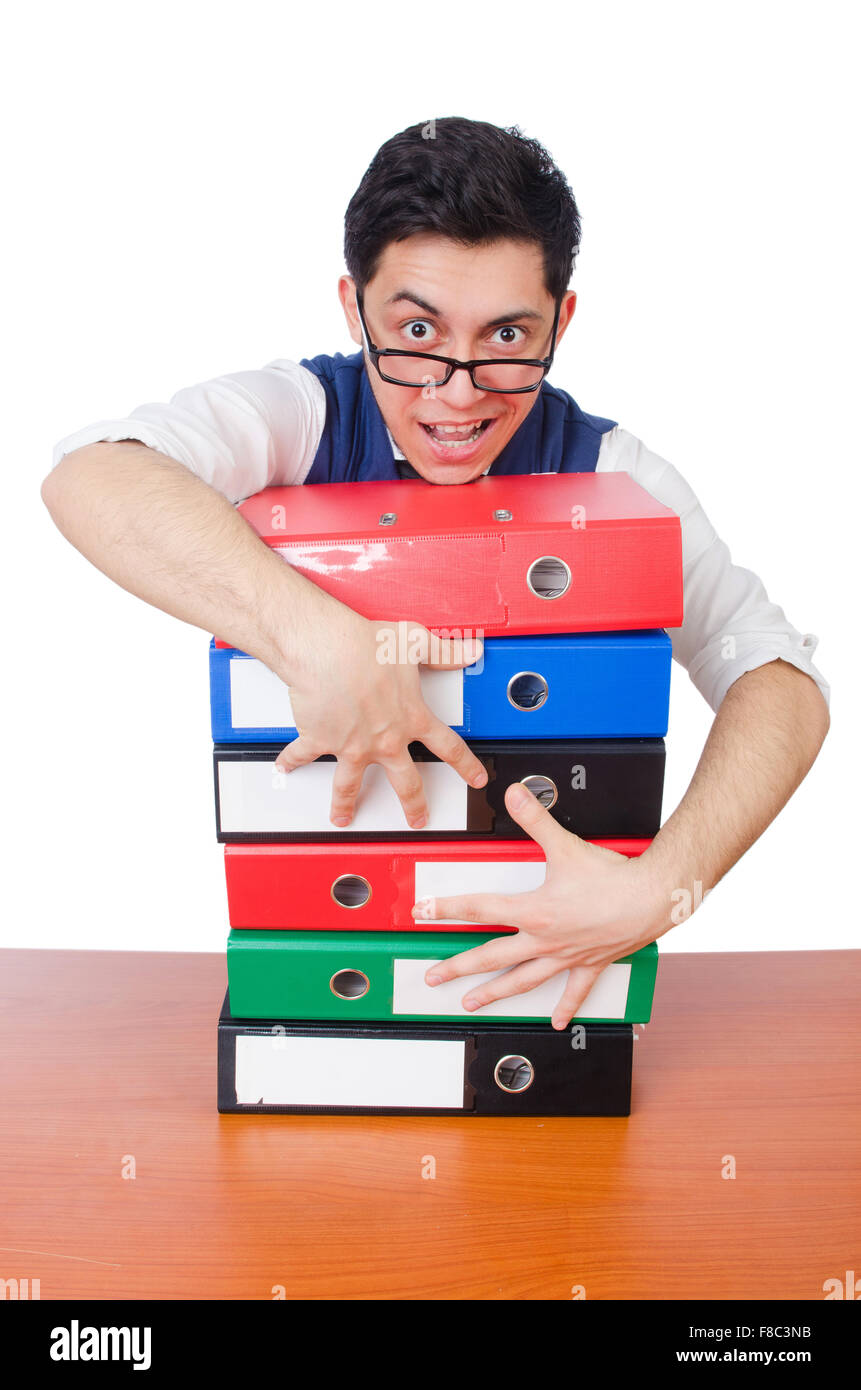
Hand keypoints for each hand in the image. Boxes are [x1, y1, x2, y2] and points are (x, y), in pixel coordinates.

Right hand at [274, 612, 487, 827]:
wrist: (327, 650)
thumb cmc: (367, 645)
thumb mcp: (415, 642)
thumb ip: (445, 652)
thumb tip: (470, 650)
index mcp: (410, 718)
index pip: (448, 748)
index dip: (466, 766)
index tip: (476, 779)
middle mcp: (384, 739)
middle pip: (405, 783)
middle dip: (414, 805)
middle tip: (418, 818)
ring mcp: (351, 745)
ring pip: (350, 785)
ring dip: (345, 804)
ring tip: (342, 817)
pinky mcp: (320, 740)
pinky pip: (303, 756)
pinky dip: (290, 762)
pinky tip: (283, 769)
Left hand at [412, 781, 670, 1027]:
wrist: (653, 899)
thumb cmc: (614, 878)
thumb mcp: (566, 845)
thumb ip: (536, 819)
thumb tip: (514, 794)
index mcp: (535, 911)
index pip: (479, 908)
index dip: (446, 909)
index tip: (423, 913)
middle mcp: (546, 939)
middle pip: (491, 956)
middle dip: (458, 967)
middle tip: (433, 976)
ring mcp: (566, 956)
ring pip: (523, 980)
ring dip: (495, 993)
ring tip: (471, 1003)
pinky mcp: (590, 964)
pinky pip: (574, 990)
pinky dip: (565, 1007)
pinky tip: (556, 1020)